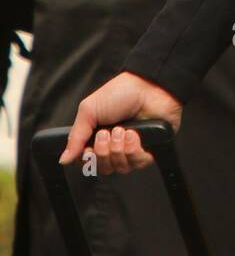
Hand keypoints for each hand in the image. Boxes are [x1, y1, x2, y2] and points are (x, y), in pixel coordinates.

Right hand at [58, 72, 182, 173]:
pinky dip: (132, 149)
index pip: (88, 163)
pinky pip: (137, 163)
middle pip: (103, 168)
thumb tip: (63, 159)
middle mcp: (114, 146)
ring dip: (117, 149)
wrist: (148, 86)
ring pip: (120, 168)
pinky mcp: (149, 150)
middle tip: (105, 133)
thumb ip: (75, 137)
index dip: (87, 160)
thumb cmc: (120, 93)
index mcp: (98, 138)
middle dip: (103, 152)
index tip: (88, 148)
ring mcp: (131, 149)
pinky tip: (133, 134)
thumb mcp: (89, 111)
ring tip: (121, 130)